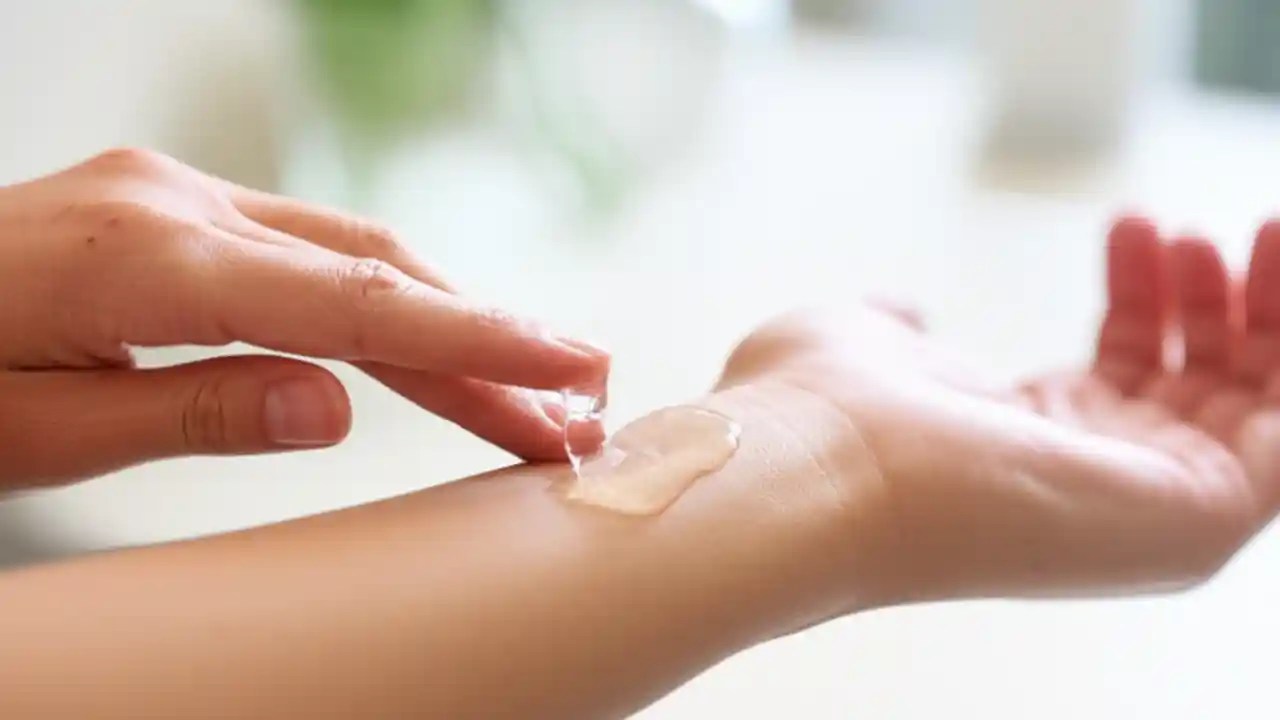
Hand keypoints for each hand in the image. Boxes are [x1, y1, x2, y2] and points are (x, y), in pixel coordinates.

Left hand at [0, 148, 606, 487]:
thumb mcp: (39, 432)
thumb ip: (195, 410)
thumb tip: (340, 405)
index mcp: (143, 260)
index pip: (354, 306)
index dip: (476, 344)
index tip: (567, 377)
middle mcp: (174, 201)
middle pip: (377, 270)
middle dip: (489, 336)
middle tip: (581, 392)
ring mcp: (173, 191)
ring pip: (355, 250)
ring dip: (449, 316)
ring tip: (529, 378)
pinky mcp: (170, 204)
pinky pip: (308, 245)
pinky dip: (383, 295)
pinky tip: (428, 335)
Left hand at [717, 217, 1279, 609]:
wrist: (816, 466)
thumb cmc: (820, 409)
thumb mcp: (866, 344)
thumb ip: (899, 331)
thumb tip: (909, 315)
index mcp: (1026, 444)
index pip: (1120, 368)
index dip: (1143, 295)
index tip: (1134, 224)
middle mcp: (1091, 482)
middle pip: (1196, 385)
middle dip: (1213, 298)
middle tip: (1191, 230)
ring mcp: (1144, 508)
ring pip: (1256, 403)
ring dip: (1265, 311)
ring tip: (1250, 230)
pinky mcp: (1193, 516)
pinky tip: (1272, 257)